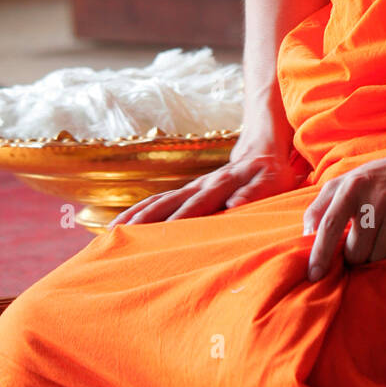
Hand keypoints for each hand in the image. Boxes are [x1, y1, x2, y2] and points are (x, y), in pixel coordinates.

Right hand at [108, 149, 303, 226]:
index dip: (180, 220)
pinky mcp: (186, 191)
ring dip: (136, 216)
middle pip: (169, 203)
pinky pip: (158, 201)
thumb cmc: (272, 173)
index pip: (197, 205)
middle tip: (124, 239)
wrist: (263, 147)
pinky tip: (118, 225)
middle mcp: (202, 185)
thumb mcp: (273, 181)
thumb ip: (255, 193)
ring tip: (112, 234)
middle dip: (147, 221)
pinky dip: (137, 212)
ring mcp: (192, 187)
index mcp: (222, 184)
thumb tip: (234, 205)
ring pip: (159, 201)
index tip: (163, 237)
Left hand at [302, 146, 385, 280]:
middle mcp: (376, 197)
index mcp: (352, 187)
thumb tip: (305, 237)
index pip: (330, 226)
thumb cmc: (376, 179)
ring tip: (378, 240)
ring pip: (378, 256)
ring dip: (374, 257)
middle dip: (353, 258)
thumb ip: (319, 207)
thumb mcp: (344, 182)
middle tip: (358, 248)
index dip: (320, 254)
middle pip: (355, 250)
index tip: (314, 276)